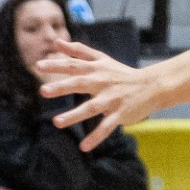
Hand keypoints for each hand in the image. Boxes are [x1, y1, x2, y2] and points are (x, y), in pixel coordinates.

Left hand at [34, 40, 165, 151]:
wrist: (151, 86)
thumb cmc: (121, 73)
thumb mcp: (101, 59)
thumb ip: (78, 51)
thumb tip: (56, 42)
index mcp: (96, 69)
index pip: (73, 65)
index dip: (56, 65)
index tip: (38, 66)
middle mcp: (102, 83)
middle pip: (80, 83)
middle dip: (62, 87)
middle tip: (43, 91)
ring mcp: (111, 99)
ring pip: (91, 108)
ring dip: (74, 115)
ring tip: (56, 123)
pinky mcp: (120, 114)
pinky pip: (106, 127)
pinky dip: (96, 137)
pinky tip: (84, 147)